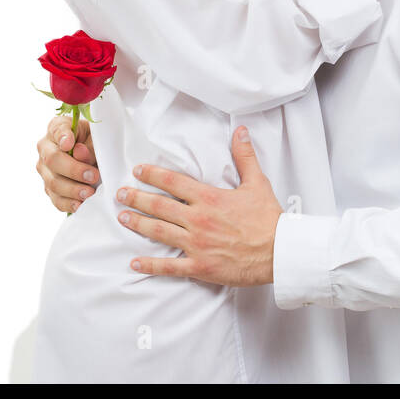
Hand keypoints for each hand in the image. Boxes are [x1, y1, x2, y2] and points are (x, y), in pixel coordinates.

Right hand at [36, 114, 101, 214]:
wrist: (94, 156)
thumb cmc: (94, 142)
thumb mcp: (96, 138)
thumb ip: (89, 145)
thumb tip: (78, 152)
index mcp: (57, 128)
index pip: (57, 129)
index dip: (62, 136)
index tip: (69, 143)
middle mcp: (46, 148)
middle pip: (52, 160)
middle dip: (73, 170)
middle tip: (93, 176)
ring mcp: (45, 170)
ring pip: (53, 182)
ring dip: (72, 190)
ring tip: (89, 193)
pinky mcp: (50, 188)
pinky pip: (56, 199)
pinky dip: (68, 204)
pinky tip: (80, 205)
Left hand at [117, 126, 283, 286]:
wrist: (279, 252)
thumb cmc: (269, 219)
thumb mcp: (257, 183)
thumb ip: (244, 157)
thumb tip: (240, 132)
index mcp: (209, 198)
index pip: (174, 182)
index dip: (153, 175)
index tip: (138, 171)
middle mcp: (198, 219)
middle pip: (159, 206)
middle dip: (136, 198)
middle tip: (119, 193)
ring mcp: (196, 244)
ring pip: (159, 232)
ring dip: (137, 224)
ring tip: (122, 218)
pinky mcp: (200, 266)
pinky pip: (169, 266)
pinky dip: (150, 265)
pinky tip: (134, 263)